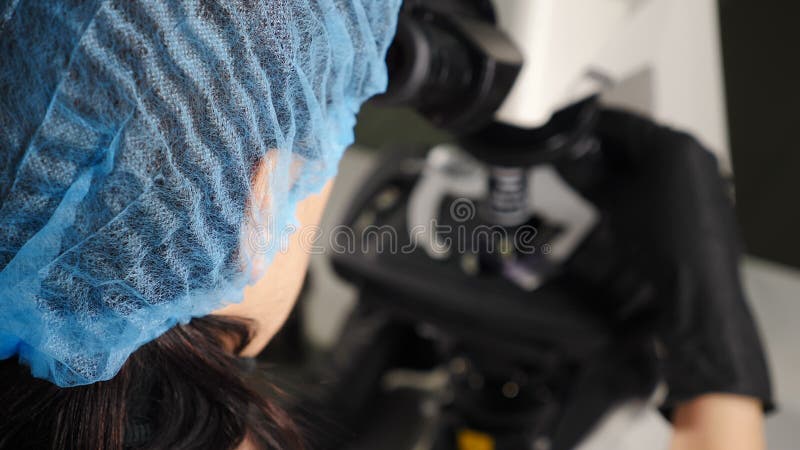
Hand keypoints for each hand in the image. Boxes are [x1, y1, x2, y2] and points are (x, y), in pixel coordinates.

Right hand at [559, 108, 772, 414]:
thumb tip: (563, 162)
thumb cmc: (659, 242)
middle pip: (639, 138)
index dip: (589, 126)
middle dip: (606, 148)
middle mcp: (694, 151)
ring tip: (595, 181)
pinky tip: (625, 198)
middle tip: (576, 159)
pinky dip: (645, 180)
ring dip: (624, 165)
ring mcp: (706, 172)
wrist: (698, 287)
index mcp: (672, 143)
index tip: (568, 132)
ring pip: (655, 158)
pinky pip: (670, 176)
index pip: (621, 121)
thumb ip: (586, 177)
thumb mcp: (613, 205)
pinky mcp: (710, 194)